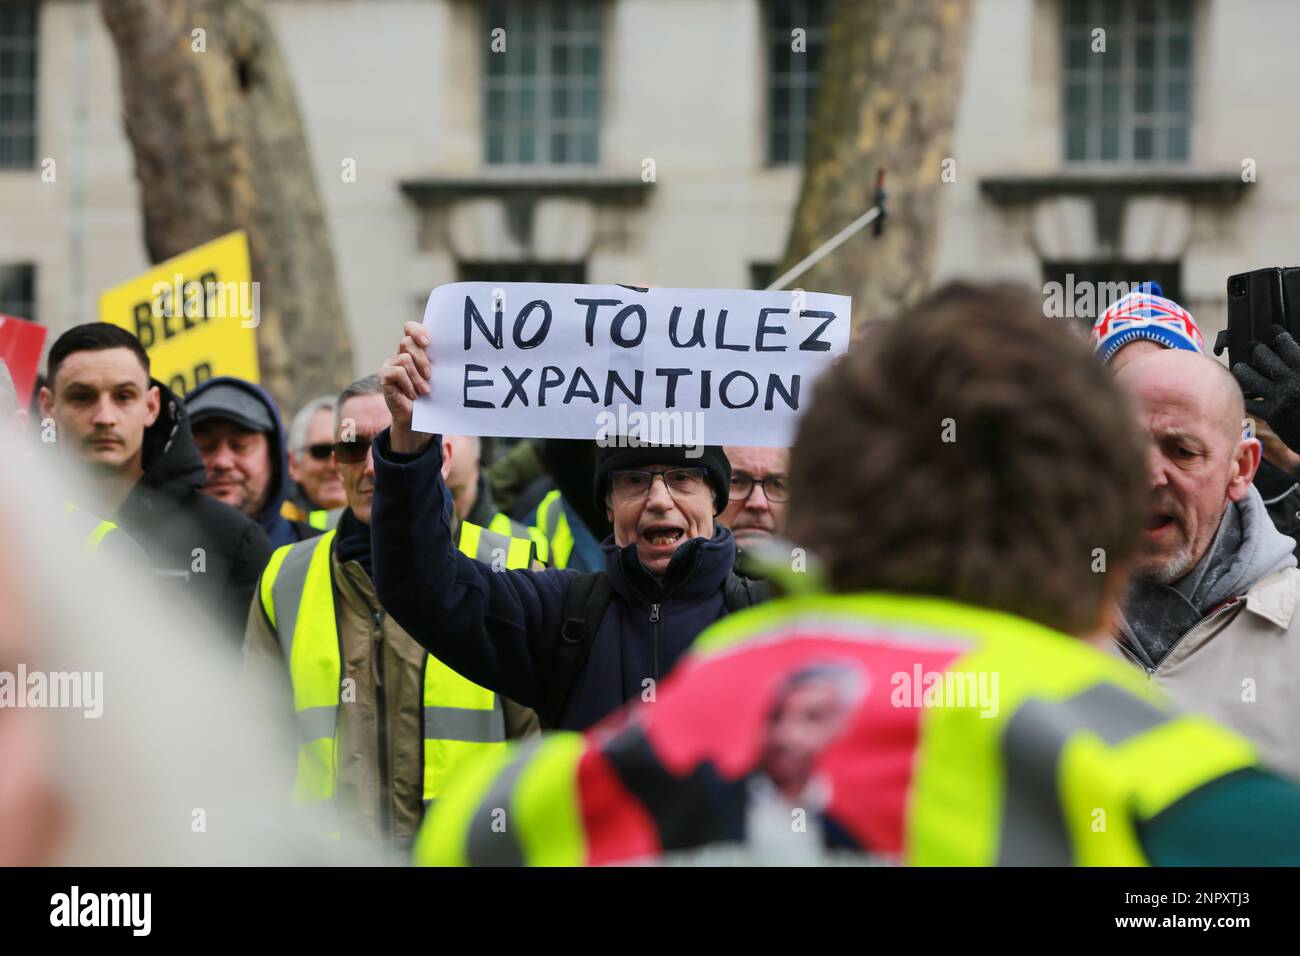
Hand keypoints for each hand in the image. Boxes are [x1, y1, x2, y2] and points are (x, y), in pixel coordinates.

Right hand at [380, 321, 433, 454]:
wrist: (417, 420)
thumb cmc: (430, 396)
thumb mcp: (437, 376)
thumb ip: (438, 361)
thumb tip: (456, 352)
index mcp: (415, 350)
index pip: (410, 328)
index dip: (417, 330)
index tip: (428, 342)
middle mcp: (400, 353)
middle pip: (407, 342)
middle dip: (422, 360)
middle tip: (430, 376)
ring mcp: (390, 364)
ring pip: (405, 358)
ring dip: (417, 377)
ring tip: (424, 391)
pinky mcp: (384, 376)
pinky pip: (397, 372)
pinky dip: (408, 384)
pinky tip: (413, 395)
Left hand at [1232, 325, 1299, 452]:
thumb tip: (1294, 352)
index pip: (1283, 342)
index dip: (1275, 334)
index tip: (1271, 331)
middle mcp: (1290, 380)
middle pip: (1262, 356)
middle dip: (1255, 348)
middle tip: (1251, 346)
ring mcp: (1279, 397)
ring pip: (1249, 377)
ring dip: (1243, 369)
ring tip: (1240, 366)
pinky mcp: (1273, 415)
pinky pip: (1251, 402)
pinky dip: (1245, 396)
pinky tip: (1244, 392)